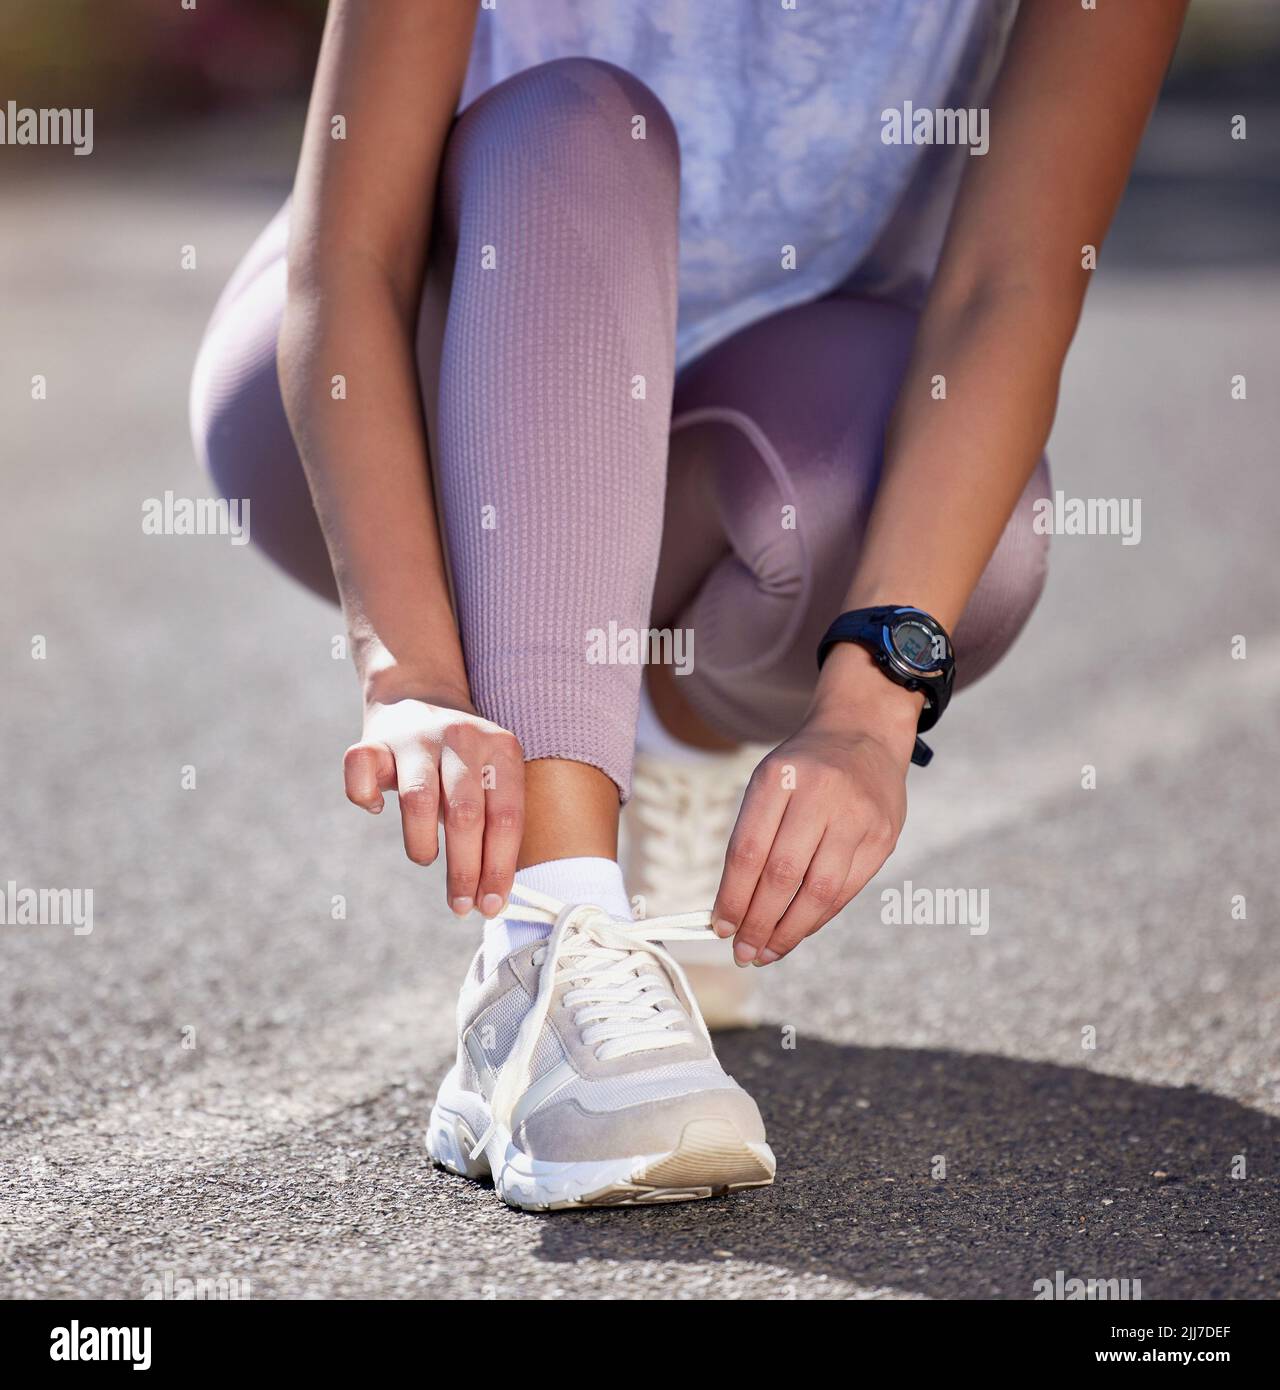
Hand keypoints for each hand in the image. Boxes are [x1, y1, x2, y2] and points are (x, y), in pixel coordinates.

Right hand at [343, 691, 524, 917]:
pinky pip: (361, 769)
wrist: (418, 693)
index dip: (499, 867)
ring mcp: (416, 737)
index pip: (506, 818)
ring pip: (418, 799)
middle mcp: (462, 737)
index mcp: (502, 749)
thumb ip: (496, 824)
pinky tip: (375, 809)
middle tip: (461, 906)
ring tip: (426, 858)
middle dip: (464, 869)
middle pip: (466, 814)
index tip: (492, 905)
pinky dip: (364, 797)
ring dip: (422, 844)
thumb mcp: (493, 776)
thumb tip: (493, 897)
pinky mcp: (375, 739)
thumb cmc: (462, 761)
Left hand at [711, 647, 919, 964]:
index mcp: (779, 778)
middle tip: (742, 953)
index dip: (732, 897)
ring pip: (819, 891)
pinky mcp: (883, 837)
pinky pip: (846, 891)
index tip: (719, 928)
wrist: (863, 732)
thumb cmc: (803, 768)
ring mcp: (857, 817)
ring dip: (789, 931)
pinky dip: (818, 918)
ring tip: (766, 953)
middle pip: (783, 876)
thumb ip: (750, 840)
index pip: (748, 851)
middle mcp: (820, 796)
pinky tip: (797, 932)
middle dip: (758, 923)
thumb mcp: (767, 783)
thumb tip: (730, 909)